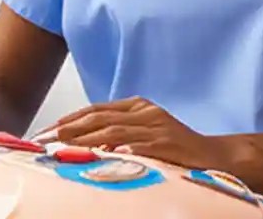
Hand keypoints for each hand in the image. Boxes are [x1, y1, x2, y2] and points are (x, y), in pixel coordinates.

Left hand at [35, 96, 233, 168]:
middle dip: (69, 129)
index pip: (96, 110)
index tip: (46, 131)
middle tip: (45, 139)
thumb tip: (83, 143)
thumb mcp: (145, 134)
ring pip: (114, 130)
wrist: (217, 157)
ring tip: (63, 146)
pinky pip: (141, 145)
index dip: (69, 119)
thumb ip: (118, 134)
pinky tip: (105, 152)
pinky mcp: (169, 143)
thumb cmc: (177, 149)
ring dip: (86, 139)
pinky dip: (122, 147)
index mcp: (138, 106)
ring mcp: (157, 126)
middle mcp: (145, 112)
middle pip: (99, 118)